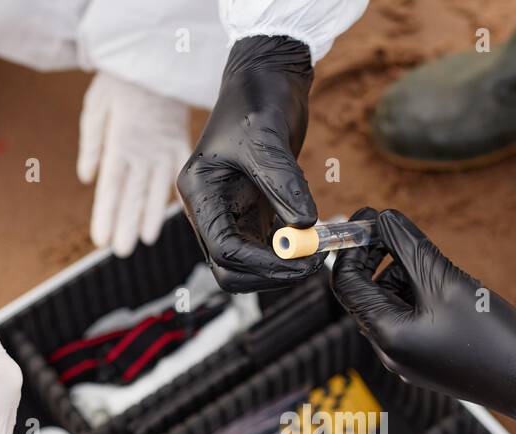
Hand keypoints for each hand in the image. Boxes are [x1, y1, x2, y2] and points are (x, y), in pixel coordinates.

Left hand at [78, 73, 189, 256]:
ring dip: (151, 216)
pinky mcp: (180, 143)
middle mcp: (144, 151)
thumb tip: (87, 178)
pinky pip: (182, 172)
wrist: (154, 58)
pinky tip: (179, 213)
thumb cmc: (119, 82)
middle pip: (133, 194)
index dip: (106, 214)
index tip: (101, 239)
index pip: (111, 186)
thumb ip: (92, 144)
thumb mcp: (95, 107)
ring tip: (145, 240)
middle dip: (126, 224)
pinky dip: (181, 193)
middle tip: (120, 251)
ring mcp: (165, 149)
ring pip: (158, 189)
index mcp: (120, 143)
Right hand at [176, 35, 322, 292]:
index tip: (302, 262)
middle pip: (231, 268)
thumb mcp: (268, 138)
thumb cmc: (258, 99)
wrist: (266, 78)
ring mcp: (228, 212)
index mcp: (199, 192)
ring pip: (249, 263)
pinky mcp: (250, 211)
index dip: (263, 266)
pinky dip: (289, 250)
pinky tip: (312, 235)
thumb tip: (305, 227)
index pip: (223, 251)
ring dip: (281, 265)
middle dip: (270, 273)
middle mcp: (208, 208)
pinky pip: (266, 247)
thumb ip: (284, 183)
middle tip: (312, 263)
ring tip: (317, 248)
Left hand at [331, 208, 515, 424]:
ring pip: (394, 303)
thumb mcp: (445, 281)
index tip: (370, 218)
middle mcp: (390, 351)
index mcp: (386, 335)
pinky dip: (425, 296)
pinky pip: (414, 318)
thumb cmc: (489, 337)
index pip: (346, 283)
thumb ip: (409, 246)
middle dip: (384, 259)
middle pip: (369, 292)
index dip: (353, 247)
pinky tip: (457, 291)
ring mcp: (409, 357)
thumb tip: (383, 219)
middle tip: (405, 233)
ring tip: (445, 270)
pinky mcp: (428, 359)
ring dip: (409, 276)